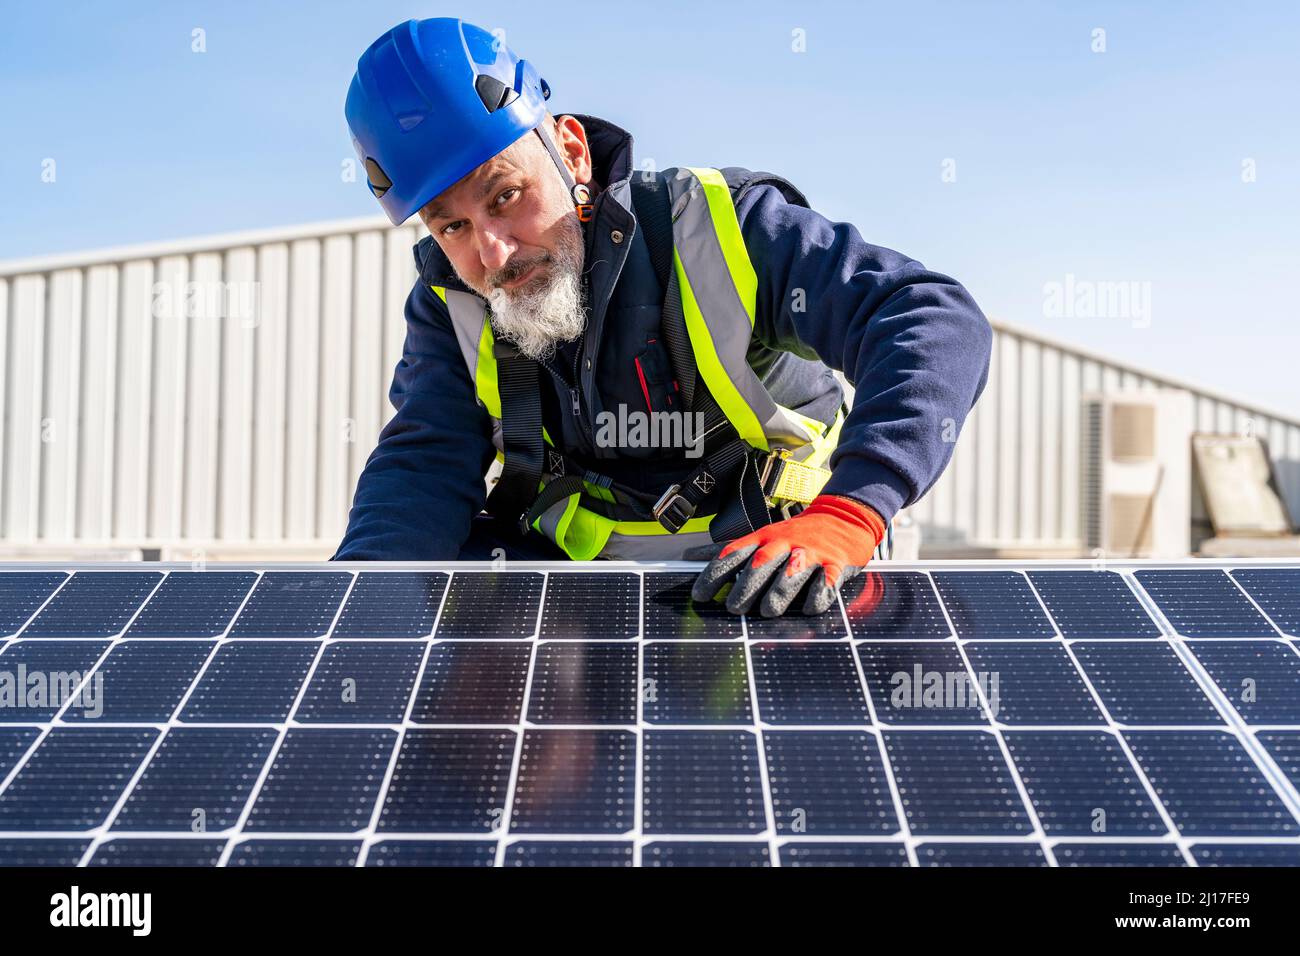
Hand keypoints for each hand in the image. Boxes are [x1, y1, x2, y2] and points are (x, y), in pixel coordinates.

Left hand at [689, 495, 885, 616]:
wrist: (843, 517)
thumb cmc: (795, 535)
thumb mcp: (760, 536)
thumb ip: (728, 551)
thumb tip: (687, 557)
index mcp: (762, 538)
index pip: (733, 554)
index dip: (714, 575)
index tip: (699, 596)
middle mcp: (784, 544)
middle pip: (761, 563)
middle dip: (746, 586)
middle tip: (734, 608)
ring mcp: (811, 554)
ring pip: (792, 572)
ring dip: (779, 592)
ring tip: (768, 611)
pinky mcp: (836, 565)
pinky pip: (826, 582)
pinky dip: (817, 595)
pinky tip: (808, 608)